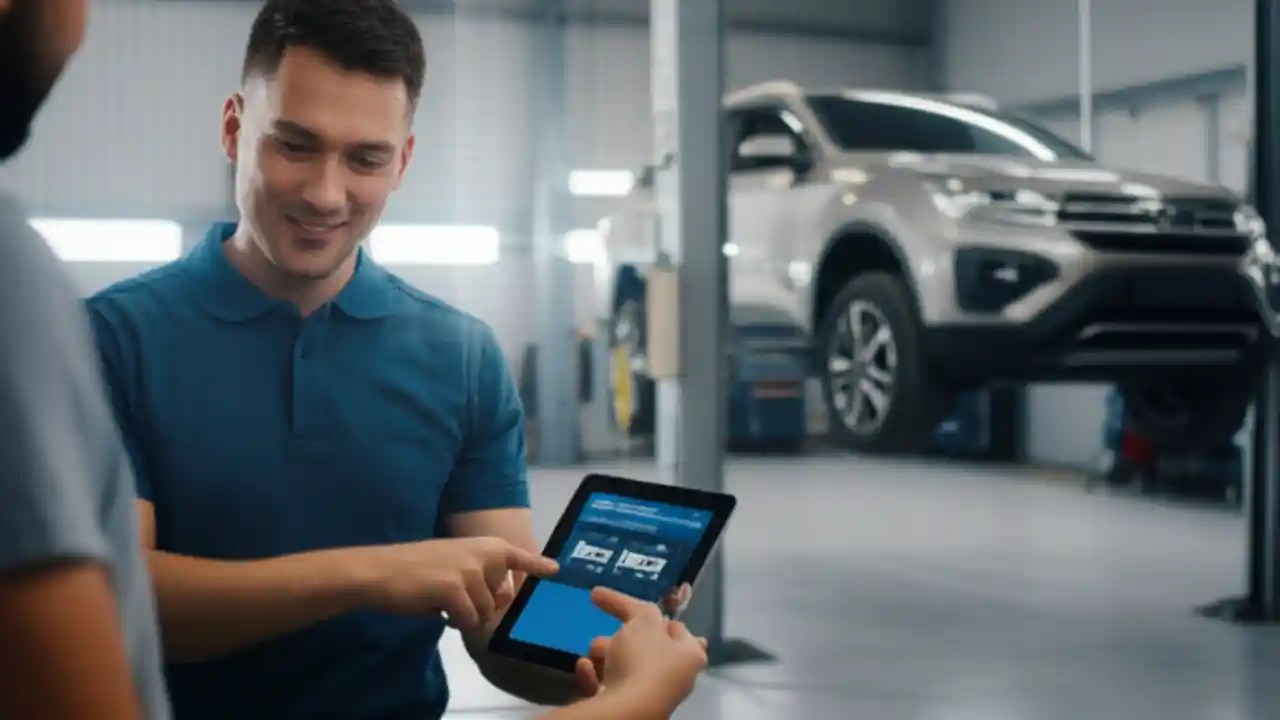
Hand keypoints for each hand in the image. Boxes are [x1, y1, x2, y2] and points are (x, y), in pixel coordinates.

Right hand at [358, 537, 556, 631]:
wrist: (380, 571)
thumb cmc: (415, 568)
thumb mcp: (455, 562)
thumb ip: (481, 574)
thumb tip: (502, 598)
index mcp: (485, 546)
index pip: (517, 556)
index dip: (536, 565)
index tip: (555, 570)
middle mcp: (484, 554)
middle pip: (499, 600)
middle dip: (479, 605)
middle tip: (451, 594)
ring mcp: (471, 571)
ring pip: (484, 614)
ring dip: (464, 615)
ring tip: (439, 598)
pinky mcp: (455, 589)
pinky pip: (467, 621)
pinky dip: (452, 622)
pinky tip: (435, 608)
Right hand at [572, 587, 707, 710]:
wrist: (625, 712)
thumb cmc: (642, 661)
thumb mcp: (644, 620)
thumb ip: (641, 608)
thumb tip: (638, 609)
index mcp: (689, 655)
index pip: (679, 630)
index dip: (659, 617)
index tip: (639, 608)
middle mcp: (675, 678)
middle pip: (648, 649)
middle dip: (624, 636)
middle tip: (613, 630)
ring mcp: (651, 696)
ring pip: (625, 667)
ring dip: (606, 655)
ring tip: (594, 651)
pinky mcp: (628, 710)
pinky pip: (609, 687)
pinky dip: (595, 676)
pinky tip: (583, 667)